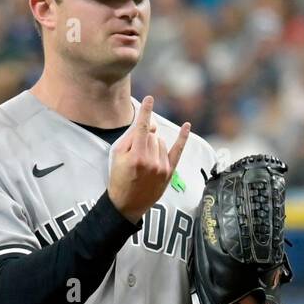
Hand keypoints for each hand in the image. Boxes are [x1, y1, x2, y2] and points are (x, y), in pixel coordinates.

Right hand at [108, 96, 189, 223]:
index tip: (150, 98)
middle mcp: (151, 160)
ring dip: (153, 145)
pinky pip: (178, 151)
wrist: (126, 205)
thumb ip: (131, 137)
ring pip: (161, 142)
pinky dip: (182, 138)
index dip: (146, 111)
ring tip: (144, 161)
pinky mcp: (169, 173)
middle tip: (136, 153)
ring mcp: (162, 167)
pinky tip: (187, 126)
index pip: (142, 127)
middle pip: (151, 134)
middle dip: (144, 138)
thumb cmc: (119, 179)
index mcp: (136, 155)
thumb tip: (149, 124)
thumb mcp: (117, 156)